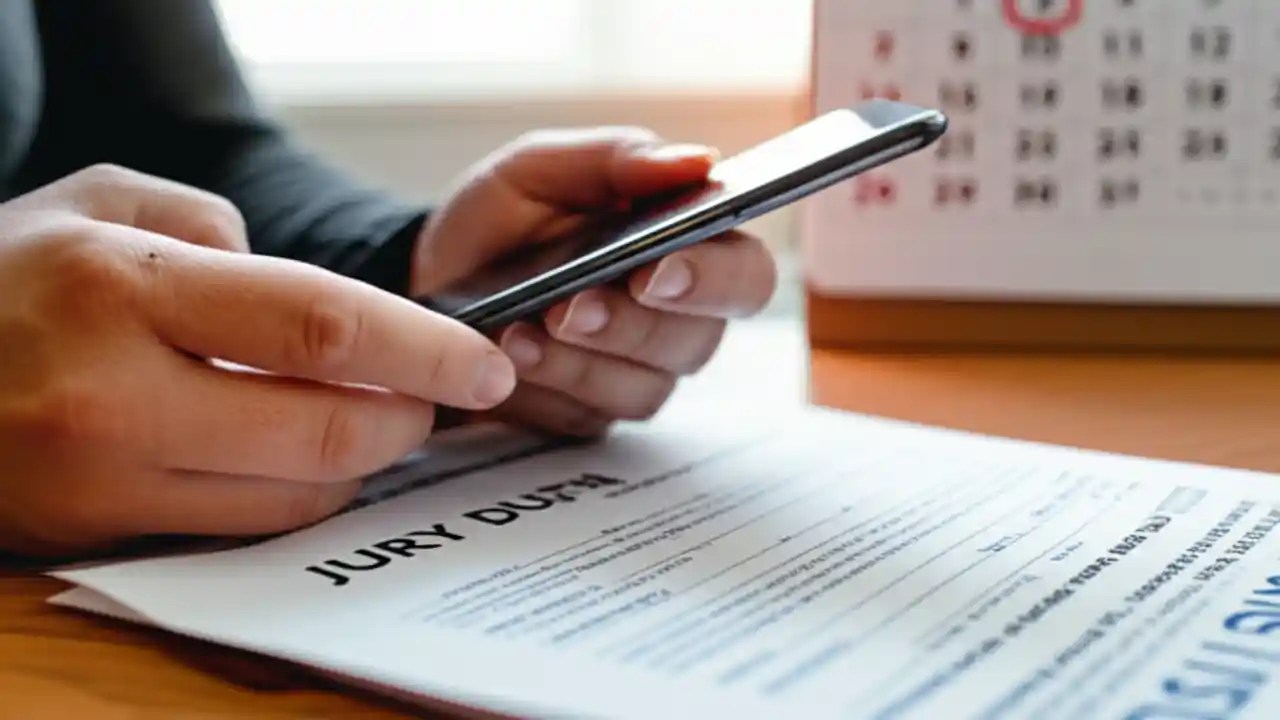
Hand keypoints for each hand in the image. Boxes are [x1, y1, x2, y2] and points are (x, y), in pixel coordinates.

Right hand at [0, 165, 515, 555]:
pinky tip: (305, 456)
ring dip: (362, 465)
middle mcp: (116, 394)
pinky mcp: (100, 534)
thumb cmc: (8, 275)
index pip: (322, 329)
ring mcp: (106, 479)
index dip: (425, 351)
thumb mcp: (98, 202)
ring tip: (371, 419)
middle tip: (437, 395)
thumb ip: (214, 226)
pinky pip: (243, 530)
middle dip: (409, 420)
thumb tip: (302, 304)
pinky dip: (300, 496)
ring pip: (296, 501)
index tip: (486, 364)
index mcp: (125, 287)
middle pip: (326, 435)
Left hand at [412, 128, 776, 436]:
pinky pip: (587, 416)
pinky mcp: (591, 414)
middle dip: (630, 325)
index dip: (714, 280)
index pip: (745, 276)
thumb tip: (698, 160)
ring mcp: (637, 373)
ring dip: (578, 361)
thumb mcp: (540, 169)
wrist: (433, 282)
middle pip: (696, 342)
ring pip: (641, 388)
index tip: (656, 271)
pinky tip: (509, 357)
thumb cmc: (502, 220)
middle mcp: (677, 319)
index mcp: (688, 249)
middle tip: (574, 305)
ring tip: (522, 329)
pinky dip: (545, 386)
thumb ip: (615, 159)